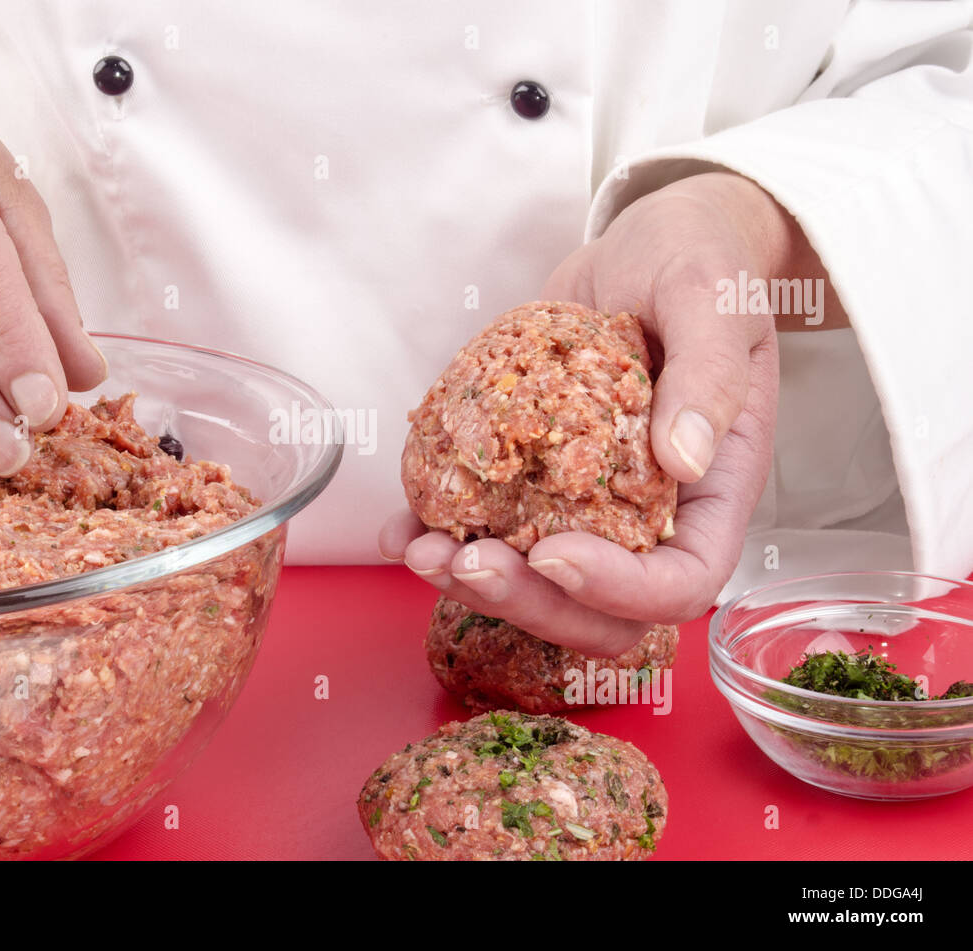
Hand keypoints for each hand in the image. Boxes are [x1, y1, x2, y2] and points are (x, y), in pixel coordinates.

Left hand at [381, 171, 829, 655]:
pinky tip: (401, 528)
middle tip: (465, 563)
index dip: (619, 591)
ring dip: (476, 583)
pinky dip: (442, 535)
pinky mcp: (535, 478)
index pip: (680, 583)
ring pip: (540, 586)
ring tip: (420, 551)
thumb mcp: (713, 300)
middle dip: (530, 602)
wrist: (643, 248)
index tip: (553, 552)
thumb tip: (686, 458)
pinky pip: (493, 529)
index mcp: (711, 494)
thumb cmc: (696, 267)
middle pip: (601, 612)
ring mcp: (589, 505)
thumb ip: (710, 376)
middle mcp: (651, 516)